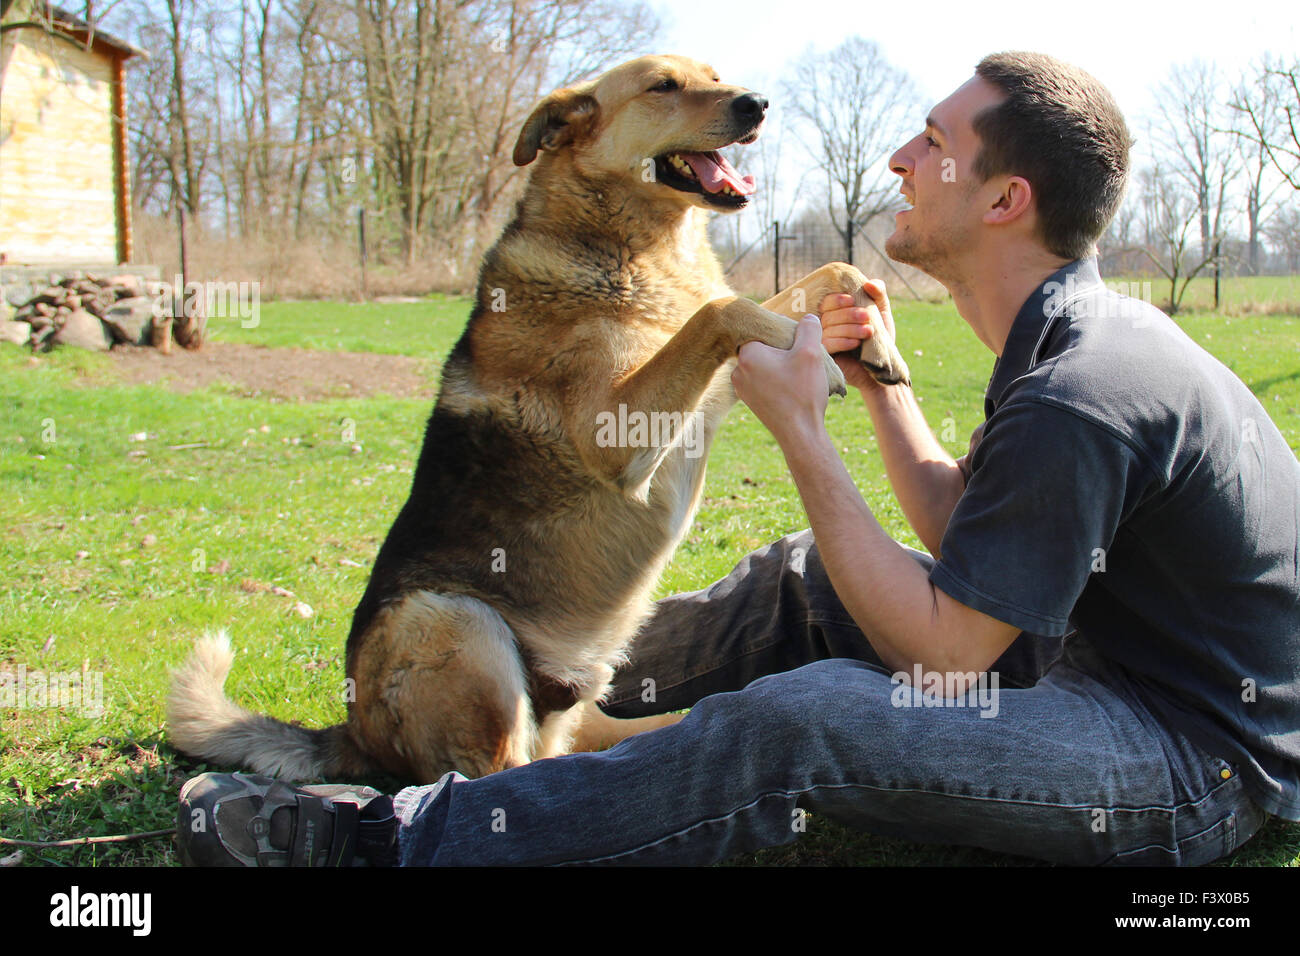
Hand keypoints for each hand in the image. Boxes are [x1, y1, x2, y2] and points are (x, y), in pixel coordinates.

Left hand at [732, 315, 831, 450]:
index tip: (798, 337)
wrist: (800, 434)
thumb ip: (809, 329)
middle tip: (801, 354)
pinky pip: (763, 379)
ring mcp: (742, 387)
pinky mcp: (750, 400)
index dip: (782, 330)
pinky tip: (793, 384)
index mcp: (747, 355)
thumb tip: (808, 318)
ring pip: (763, 364)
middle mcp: (738, 370)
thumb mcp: (811, 353)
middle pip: (762, 347)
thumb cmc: (803, 392)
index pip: (762, 330)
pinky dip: (777, 378)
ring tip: (799, 371)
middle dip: (781, 347)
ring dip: (780, 363)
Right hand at [819, 278, 898, 392]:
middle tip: (867, 317)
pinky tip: (856, 343)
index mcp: (837, 315)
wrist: (882, 368)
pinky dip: (842, 342)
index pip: (827, 303)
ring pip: (828, 329)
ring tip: (869, 331)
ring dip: (850, 328)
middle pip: (828, 315)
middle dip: (848, 314)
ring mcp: (824, 343)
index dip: (837, 299)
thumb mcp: (882, 313)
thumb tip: (869, 283)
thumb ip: (878, 294)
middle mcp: (827, 328)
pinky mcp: (826, 358)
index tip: (852, 299)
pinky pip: (827, 346)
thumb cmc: (880, 340)